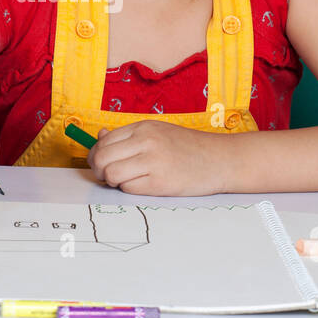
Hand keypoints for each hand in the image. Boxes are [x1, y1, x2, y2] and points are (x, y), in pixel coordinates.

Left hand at [86, 121, 224, 195]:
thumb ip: (129, 136)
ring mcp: (152, 162)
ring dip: (113, 182)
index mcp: (143, 127)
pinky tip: (144, 185)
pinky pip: (128, 188)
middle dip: (100, 170)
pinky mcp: (159, 183)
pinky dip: (130, 189)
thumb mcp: (158, 132)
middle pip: (102, 158)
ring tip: (126, 181)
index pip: (103, 141)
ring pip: (111, 174)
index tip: (102, 163)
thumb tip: (99, 136)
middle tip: (109, 176)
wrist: (220, 160)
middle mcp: (146, 141)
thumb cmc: (188, 148)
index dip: (97, 155)